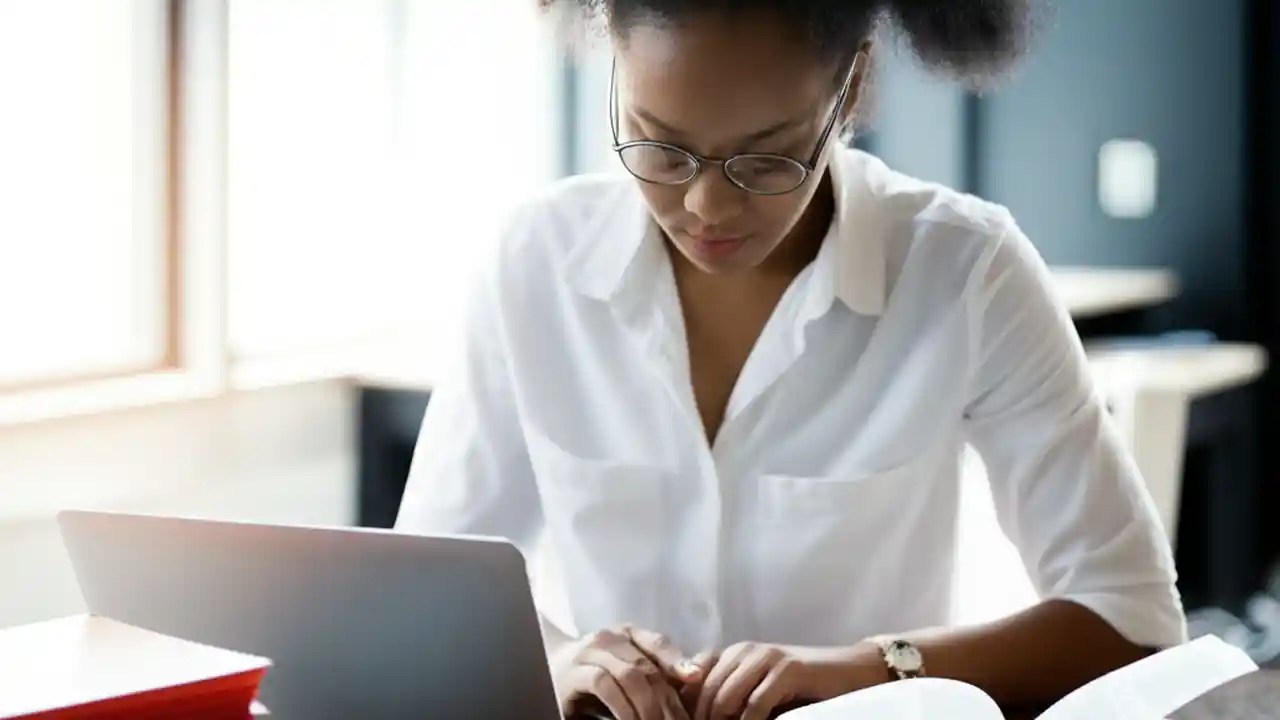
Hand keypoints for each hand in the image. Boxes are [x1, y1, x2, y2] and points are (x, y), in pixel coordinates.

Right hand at [551, 623, 705, 719]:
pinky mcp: (573, 672)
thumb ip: (654, 673)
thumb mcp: (626, 672)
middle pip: (646, 665)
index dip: (678, 660)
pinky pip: (604, 684)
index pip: (657, 642)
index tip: (696, 679)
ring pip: (629, 675)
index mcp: (625, 634)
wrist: (547, 673)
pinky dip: (623, 706)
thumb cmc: (593, 678)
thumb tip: (695, 677)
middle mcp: (607, 638)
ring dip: (647, 706)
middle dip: (666, 698)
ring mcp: (588, 652)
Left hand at [690, 641, 886, 719]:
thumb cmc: (802, 687)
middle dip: (704, 717)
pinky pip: (756, 704)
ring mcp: (766, 657)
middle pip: (707, 689)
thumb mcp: (760, 688)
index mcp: (734, 652)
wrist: (848, 672)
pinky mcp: (786, 670)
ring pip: (726, 697)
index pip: (695, 673)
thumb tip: (700, 716)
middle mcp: (744, 650)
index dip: (688, 702)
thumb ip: (732, 694)